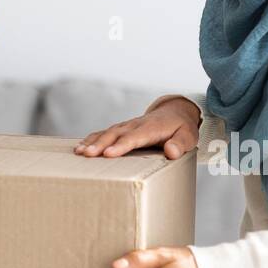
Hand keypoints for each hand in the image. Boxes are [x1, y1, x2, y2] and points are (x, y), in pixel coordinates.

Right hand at [74, 95, 200, 159]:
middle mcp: (135, 125)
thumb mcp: (188, 136)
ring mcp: (126, 126)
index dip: (121, 145)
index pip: (134, 137)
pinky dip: (91, 139)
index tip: (108, 153)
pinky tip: (80, 147)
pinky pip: (104, 133)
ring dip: (92, 142)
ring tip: (79, 152)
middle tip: (87, 154)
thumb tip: (171, 151)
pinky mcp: (121, 129)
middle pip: (115, 134)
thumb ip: (180, 143)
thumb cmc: (181, 128)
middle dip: (100, 144)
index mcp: (151, 128)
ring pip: (107, 132)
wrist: (175, 112)